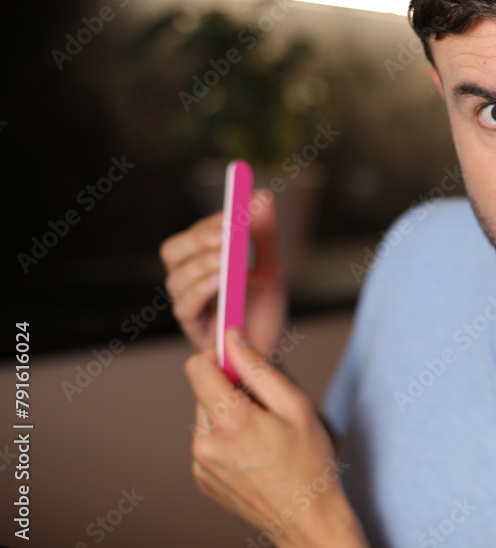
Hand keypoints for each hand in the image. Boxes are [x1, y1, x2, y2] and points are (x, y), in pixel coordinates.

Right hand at [161, 189, 286, 355]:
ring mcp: (190, 305)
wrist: (270, 351)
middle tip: (225, 232)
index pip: (194, 234)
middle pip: (172, 251)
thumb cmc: (263, 309)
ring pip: (175, 278)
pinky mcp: (194, 329)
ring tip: (227, 258)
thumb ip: (264, 234)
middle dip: (198, 239)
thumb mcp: (270, 266)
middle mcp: (189, 281)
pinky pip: (185, 307)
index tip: (234, 212)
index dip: (210, 222)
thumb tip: (262, 196)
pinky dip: (201, 290)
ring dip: (202, 264)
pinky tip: (220, 281)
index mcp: (202, 262)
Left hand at [186, 329, 370, 547]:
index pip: (198, 367)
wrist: (305, 519)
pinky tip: (254, 453)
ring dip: (230, 415)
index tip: (240, 359)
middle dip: (232, 390)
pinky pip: (209, 442)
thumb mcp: (296, 406)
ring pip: (207, 417)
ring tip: (264, 435)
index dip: (219, 356)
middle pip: (205, 392)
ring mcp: (201, 464)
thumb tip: (235, 339)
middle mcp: (206, 443)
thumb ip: (260, 368)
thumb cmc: (309, 463)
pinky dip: (227, 439)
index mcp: (230, 421)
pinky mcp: (202, 479)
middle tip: (267, 408)